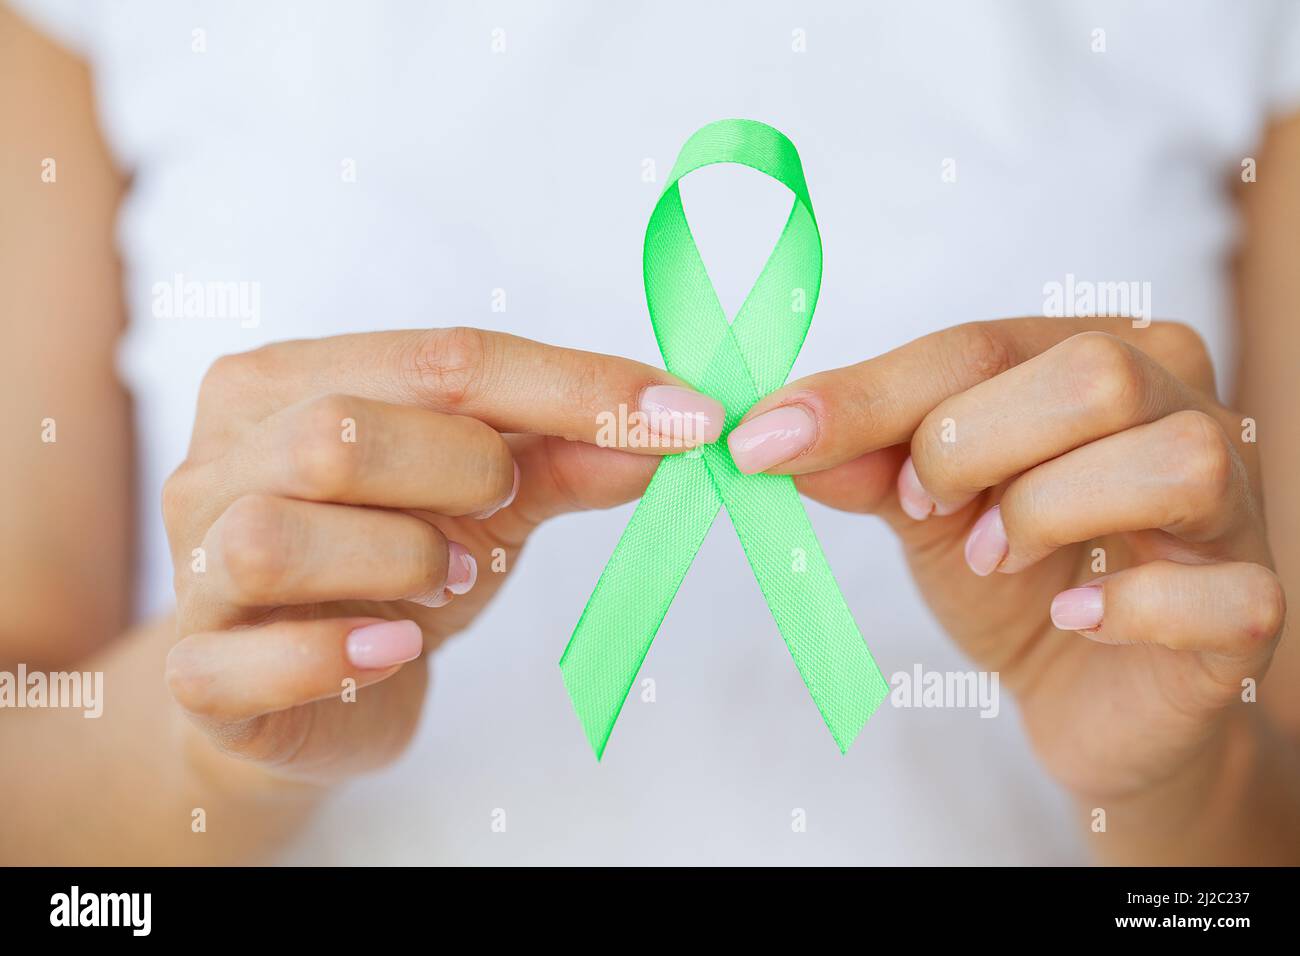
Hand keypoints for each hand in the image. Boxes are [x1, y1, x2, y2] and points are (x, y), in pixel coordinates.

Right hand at [162, 327, 721, 782]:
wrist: (300, 693)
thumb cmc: (387, 569)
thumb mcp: (482, 500)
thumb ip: (564, 457)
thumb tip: (670, 428)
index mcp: (288, 381)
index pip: (443, 360)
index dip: (577, 387)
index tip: (687, 418)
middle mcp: (221, 456)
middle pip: (340, 433)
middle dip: (460, 473)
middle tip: (499, 512)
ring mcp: (192, 565)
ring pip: (278, 537)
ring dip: (400, 560)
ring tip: (447, 577)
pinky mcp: (195, 672)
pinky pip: (248, 661)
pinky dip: (338, 658)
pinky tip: (394, 650)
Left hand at [727, 319, 1283, 801]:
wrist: (1083, 693)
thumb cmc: (1012, 575)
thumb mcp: (924, 506)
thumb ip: (865, 460)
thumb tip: (772, 434)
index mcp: (1097, 354)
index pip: (982, 345)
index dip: (869, 396)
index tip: (767, 442)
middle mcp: (1184, 406)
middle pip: (1094, 375)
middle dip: (976, 446)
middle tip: (932, 511)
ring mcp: (1234, 506)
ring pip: (1169, 459)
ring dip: (1050, 515)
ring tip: (997, 558)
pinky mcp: (1250, 606)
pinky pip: (1214, 591)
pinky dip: (1124, 608)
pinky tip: (1074, 619)